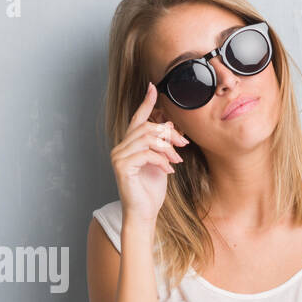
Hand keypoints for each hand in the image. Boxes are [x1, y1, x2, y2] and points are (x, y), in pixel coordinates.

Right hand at [109, 82, 189, 223]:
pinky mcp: (122, 167)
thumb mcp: (161, 162)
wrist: (144, 213)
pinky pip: (146, 154)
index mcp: (129, 145)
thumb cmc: (151, 190)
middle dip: (168, 135)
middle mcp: (120, 148)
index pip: (137, 119)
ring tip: (176, 160)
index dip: (146, 103)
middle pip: (147, 128)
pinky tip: (168, 170)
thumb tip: (170, 127)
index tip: (153, 87)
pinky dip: (161, 160)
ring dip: (167, 148)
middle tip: (183, 146)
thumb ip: (162, 144)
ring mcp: (119, 157)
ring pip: (147, 138)